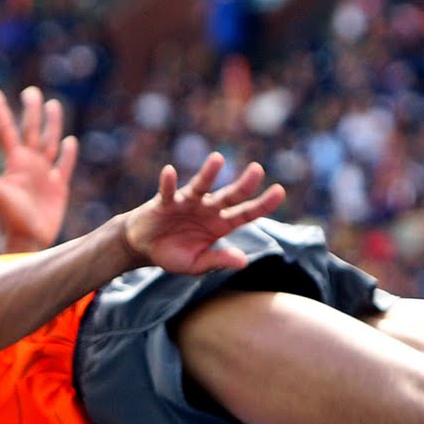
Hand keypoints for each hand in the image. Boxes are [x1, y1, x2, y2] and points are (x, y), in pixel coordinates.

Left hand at [0, 86, 77, 252]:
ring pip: (50, 143)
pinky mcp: (58, 188)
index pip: (6, 131)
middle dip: (31, 112)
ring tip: (53, 105)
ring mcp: (44, 175)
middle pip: (31, 131)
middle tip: (30, 91)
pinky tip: (70, 141)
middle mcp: (29, 165)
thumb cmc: (9, 219)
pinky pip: (64, 166)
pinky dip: (68, 154)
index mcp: (14, 163)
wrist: (28, 241)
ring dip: (52, 125)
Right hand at [121, 153, 285, 273]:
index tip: (280, 191)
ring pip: (200, 186)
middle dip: (244, 184)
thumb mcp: (197, 264)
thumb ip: (218, 260)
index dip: (262, 204)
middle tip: (258, 169)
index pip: (246, 213)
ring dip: (208, 173)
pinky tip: (169, 171)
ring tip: (217, 159)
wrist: (144, 247)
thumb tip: (244, 261)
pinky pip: (168, 191)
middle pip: (229, 196)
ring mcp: (187, 203)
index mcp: (220, 225)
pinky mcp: (165, 202)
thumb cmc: (173, 254)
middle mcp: (208, 209)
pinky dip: (168, 182)